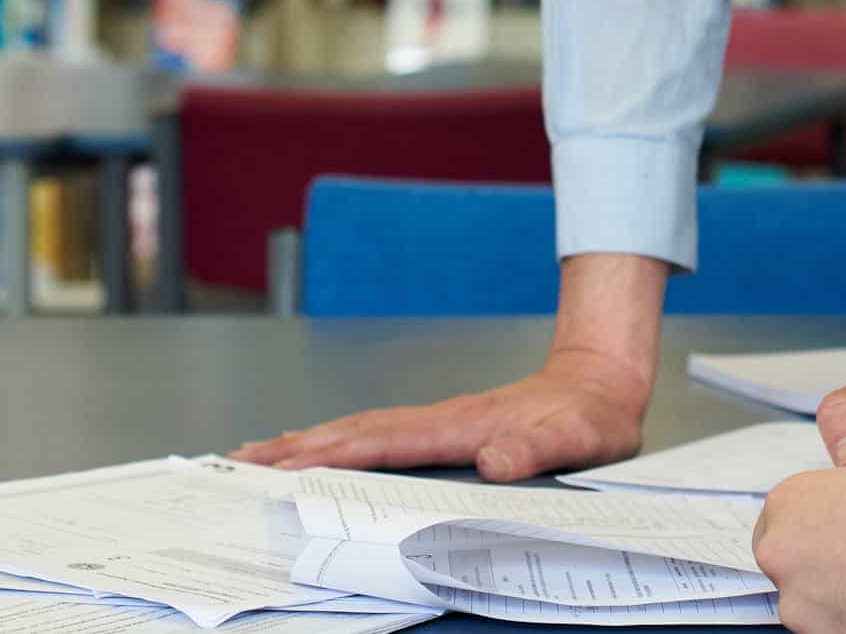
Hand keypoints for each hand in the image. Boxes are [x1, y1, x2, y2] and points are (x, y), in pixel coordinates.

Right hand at [231, 347, 646, 479]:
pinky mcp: (444, 426)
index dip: (335, 455)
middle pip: (355, 431)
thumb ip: (537, 448)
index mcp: (466, 427)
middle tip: (243, 462)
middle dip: (298, 447)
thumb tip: (495, 462)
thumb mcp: (581, 439)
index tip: (289, 465)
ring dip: (308, 442)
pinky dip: (339, 441)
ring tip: (260, 454)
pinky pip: (378, 433)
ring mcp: (440, 420)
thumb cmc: (592, 417)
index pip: (386, 442)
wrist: (602, 381)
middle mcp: (444, 419)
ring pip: (360, 429)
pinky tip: (321, 449)